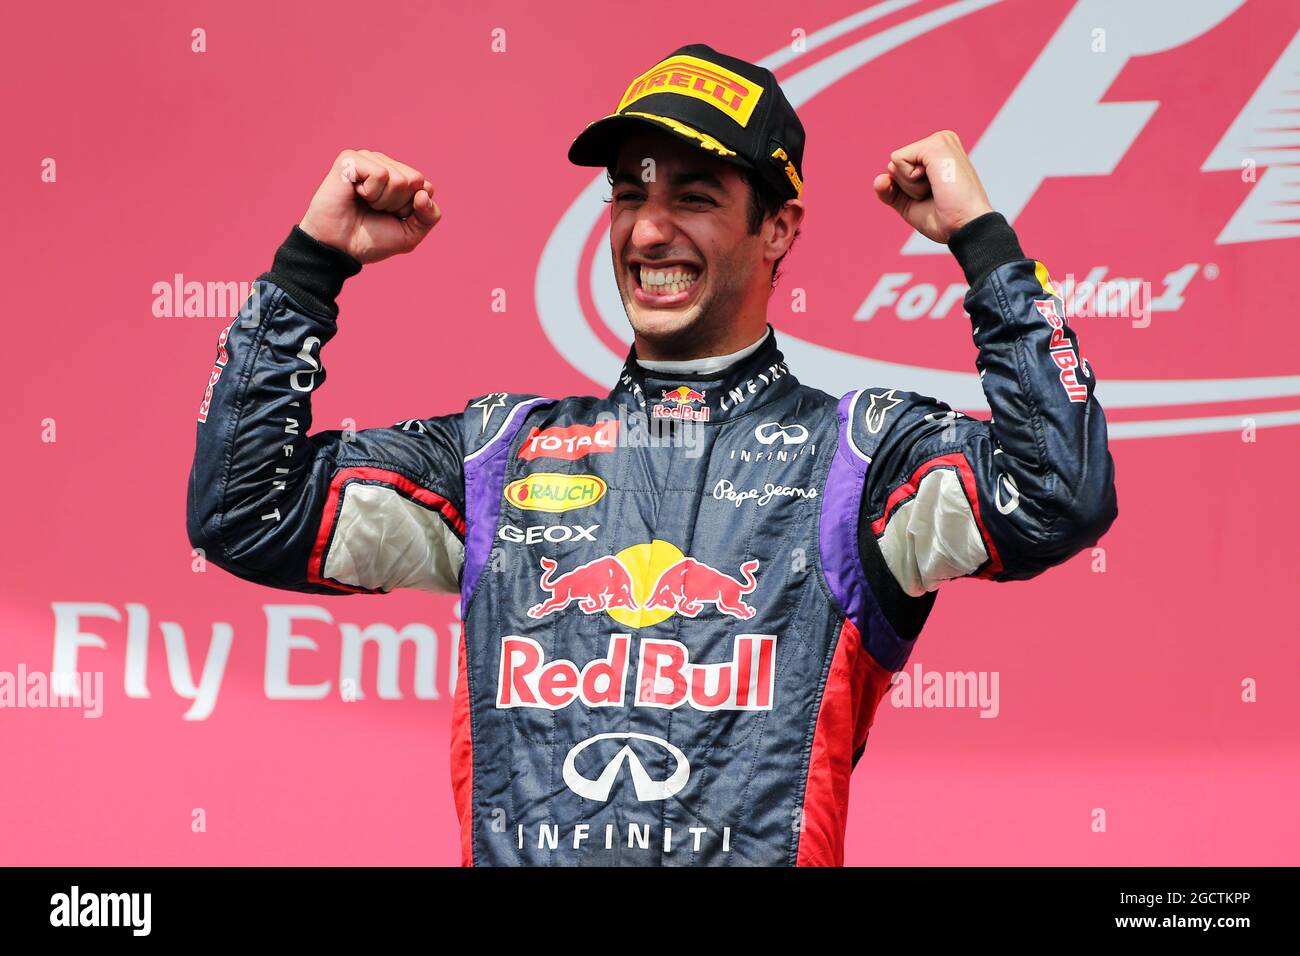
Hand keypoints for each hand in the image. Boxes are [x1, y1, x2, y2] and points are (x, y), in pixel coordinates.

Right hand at [298, 149, 440, 262]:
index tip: (391, 217)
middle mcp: (385, 165)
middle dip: (398, 204)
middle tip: (376, 210)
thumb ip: (429, 216)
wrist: (339, 248)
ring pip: (398, 178)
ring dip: (382, 200)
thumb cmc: (370, 240)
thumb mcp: (410, 234)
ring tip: (364, 203)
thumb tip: (424, 192)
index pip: (426, 186)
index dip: (412, 210)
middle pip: (415, 180)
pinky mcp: (350, 159)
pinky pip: (380, 173)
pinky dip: (370, 192)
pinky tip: (355, 194)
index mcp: (400, 178)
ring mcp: (367, 159)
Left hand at [872, 130, 992, 243]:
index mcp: (938, 152)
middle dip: (907, 188)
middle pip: (893, 164)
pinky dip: (910, 183)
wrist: (965, 227)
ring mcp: (939, 140)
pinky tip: (935, 185)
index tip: (934, 196)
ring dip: (910, 187)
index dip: (906, 190)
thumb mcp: (910, 204)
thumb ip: (891, 190)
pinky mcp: (935, 144)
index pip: (897, 168)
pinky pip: (897, 161)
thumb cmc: (945, 219)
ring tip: (938, 190)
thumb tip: (879, 178)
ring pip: (894, 163)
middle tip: (936, 195)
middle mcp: (940, 141)